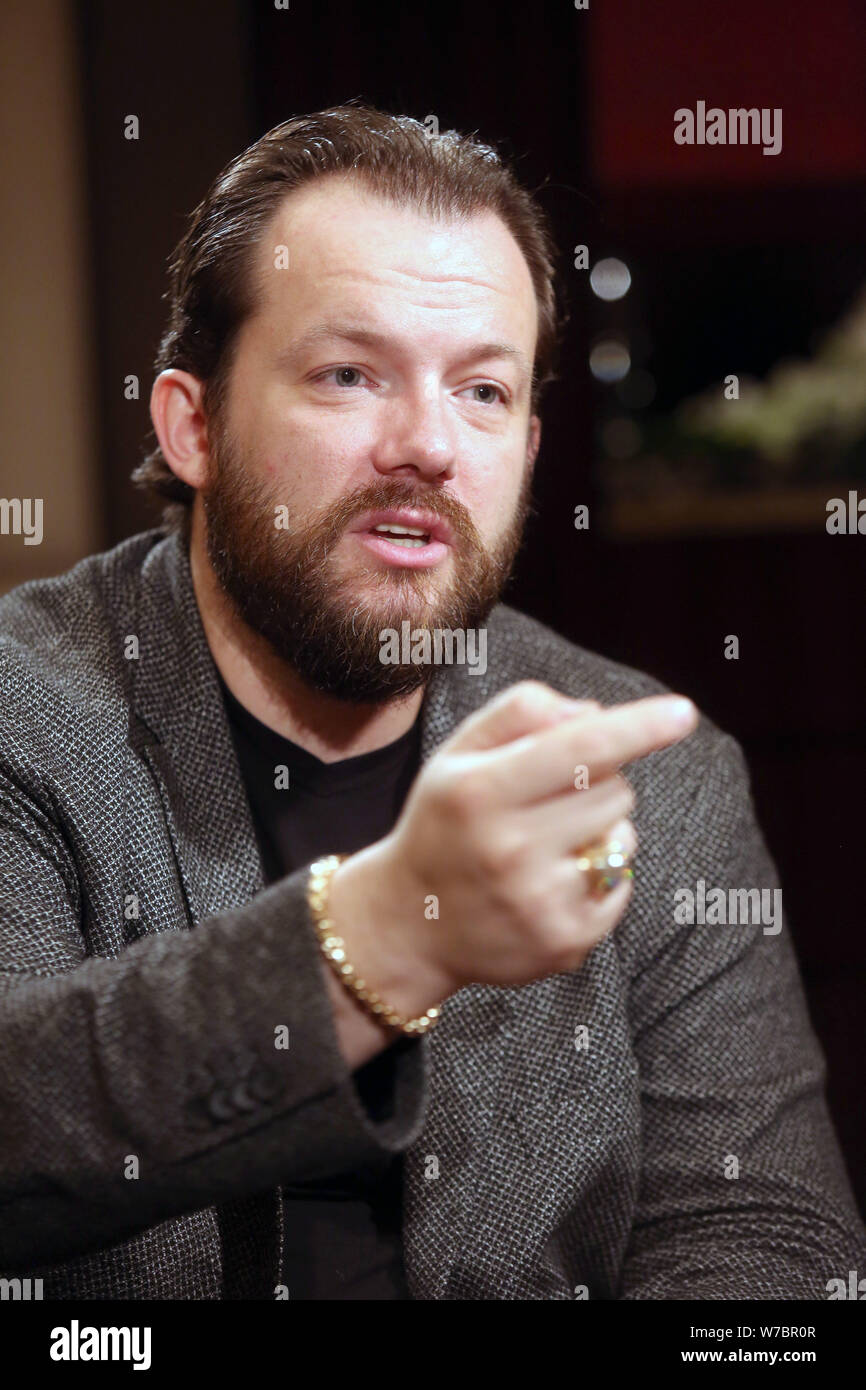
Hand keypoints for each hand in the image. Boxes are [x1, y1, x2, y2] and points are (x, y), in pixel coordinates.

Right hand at [332, 681, 697, 998]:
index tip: (683, 713)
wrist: (409, 923)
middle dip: (600, 783)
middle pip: (614, 790)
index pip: (578, 749)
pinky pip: (622, 885)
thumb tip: (591, 710)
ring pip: (623, 838)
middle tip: (549, 800)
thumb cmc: (444, 823)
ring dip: (601, 829)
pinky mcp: (565, 941)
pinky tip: (551, 882)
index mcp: (480, 792)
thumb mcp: (457, 754)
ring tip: (547, 843)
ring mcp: (539, 901)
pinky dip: (600, 875)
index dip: (636, 728)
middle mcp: (510, 849)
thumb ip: (519, 714)